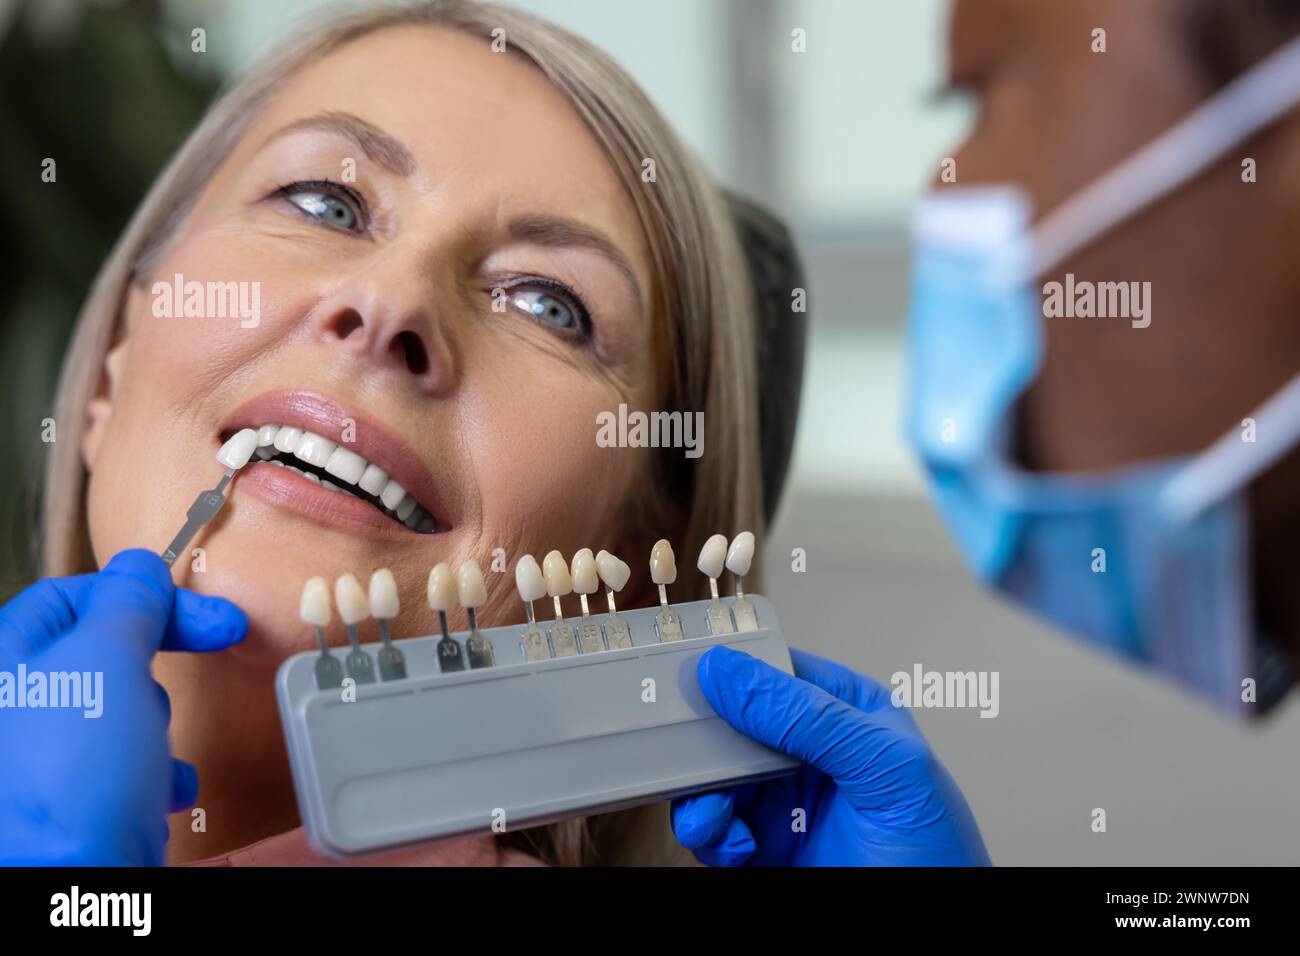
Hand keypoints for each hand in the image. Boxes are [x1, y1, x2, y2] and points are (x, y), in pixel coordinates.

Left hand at [0, 549, 246, 864]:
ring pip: (114, 714)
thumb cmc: (68, 779)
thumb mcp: (107, 661)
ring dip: (154, 726)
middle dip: (152, 665)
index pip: (70, 596)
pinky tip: (161, 791)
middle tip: (201, 663)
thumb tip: (141, 567)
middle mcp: (10, 710)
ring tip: (159, 747)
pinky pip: (119, 771)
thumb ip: (127, 604)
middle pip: (96, 655)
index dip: (143, 596)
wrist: (65, 885)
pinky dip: (151, 776)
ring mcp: (34, 765)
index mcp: (4, 662)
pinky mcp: (67, 809)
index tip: (204, 614)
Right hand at [672, 646, 989, 865]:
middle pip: (732, 723)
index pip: (779, 669)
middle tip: (690, 759)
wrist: (925, 937)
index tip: (694, 677)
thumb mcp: (886, 769)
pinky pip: (714, 828)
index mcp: (848, 712)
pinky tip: (734, 846)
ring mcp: (784, 800)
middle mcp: (810, 751)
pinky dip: (711, 836)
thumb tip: (732, 672)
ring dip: (701, 796)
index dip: (734, 669)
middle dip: (705, 742)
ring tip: (712, 818)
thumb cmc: (938, 858)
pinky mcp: (764, 845)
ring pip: (713, 777)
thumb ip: (812, 717)